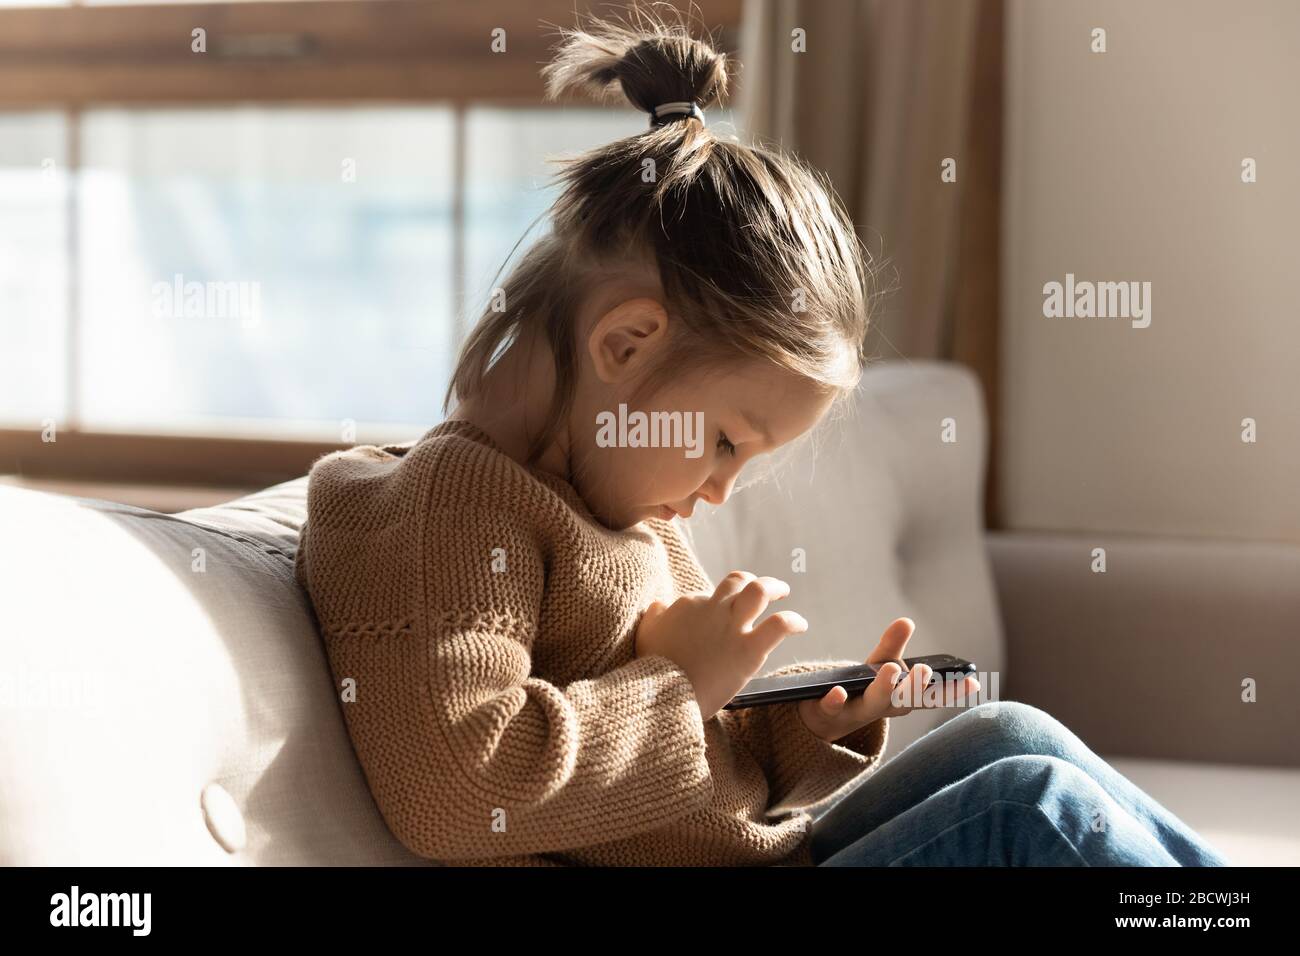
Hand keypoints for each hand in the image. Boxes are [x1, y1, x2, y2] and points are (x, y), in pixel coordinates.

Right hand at [635, 571, 807, 719]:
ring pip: (760, 591)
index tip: (724, 620)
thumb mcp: (646, 634)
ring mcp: (731, 627)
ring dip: (776, 588)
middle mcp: (712, 609)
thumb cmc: (651, 669)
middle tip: (768, 590)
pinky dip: (793, 621)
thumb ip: (654, 617)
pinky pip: (779, 625)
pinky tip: (800, 626)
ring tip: (784, 593)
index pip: (712, 595)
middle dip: (755, 582)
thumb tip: (659, 606)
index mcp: (690, 605)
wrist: (661, 694)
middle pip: (738, 581)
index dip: (720, 605)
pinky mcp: (748, 649)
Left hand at [797, 617, 980, 742]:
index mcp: (901, 696)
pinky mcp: (828, 711)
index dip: (952, 692)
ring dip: (883, 688)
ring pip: (873, 703)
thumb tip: (907, 621)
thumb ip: (892, 645)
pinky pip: (831, 707)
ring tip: (889, 670)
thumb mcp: (879, 663)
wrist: (824, 719)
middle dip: (915, 685)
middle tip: (923, 670)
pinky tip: (837, 690)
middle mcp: (883, 707)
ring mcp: (856, 711)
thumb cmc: (862, 688)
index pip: (930, 695)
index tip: (974, 683)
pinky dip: (835, 700)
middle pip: (904, 699)